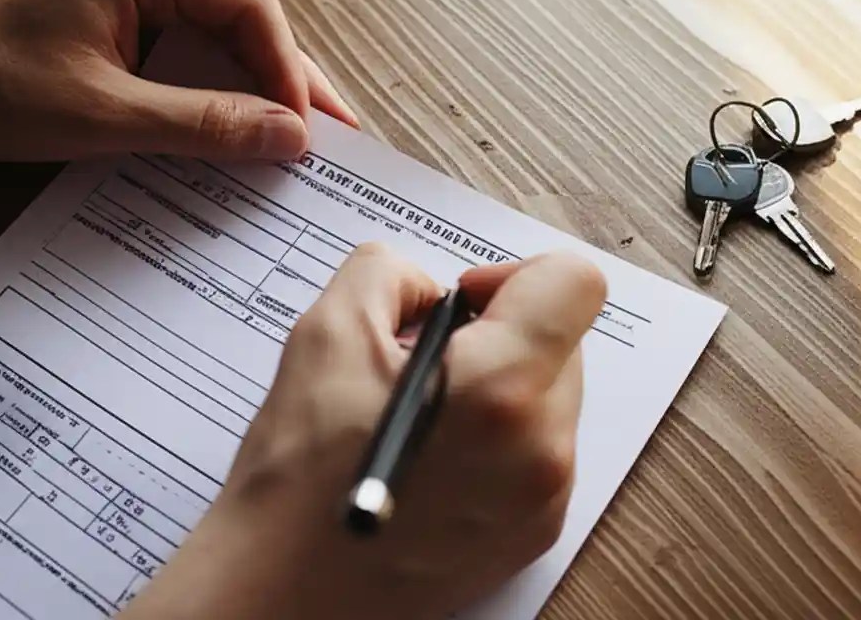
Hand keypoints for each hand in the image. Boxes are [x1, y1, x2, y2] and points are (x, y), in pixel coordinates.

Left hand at [0, 0, 356, 160]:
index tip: (304, 130)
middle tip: (335, 138)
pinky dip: (217, 92)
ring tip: (301, 141)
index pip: (248, 5)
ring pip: (222, 37)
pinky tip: (243, 131)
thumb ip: (203, 124)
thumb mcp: (105, 114)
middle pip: (244, 18)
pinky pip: (189, 51)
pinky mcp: (125, 16)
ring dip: (257, 90)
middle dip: (287, 81)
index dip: (286, 68)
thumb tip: (289, 137)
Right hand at [118, 245, 607, 619]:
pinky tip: (434, 457)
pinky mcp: (534, 533)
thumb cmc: (299, 475)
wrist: (285, 589)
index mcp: (501, 389)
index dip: (513, 274)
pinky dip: (499, 437)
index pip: (575, 282)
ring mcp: (544, 498)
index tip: (462, 303)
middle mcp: (541, 447)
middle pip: (566, 340)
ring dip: (499, 385)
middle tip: (424, 360)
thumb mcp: (326, 333)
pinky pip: (541, 452)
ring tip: (424, 413)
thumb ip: (389, 272)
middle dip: (500, 332)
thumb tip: (429, 289)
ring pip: (552, 396)